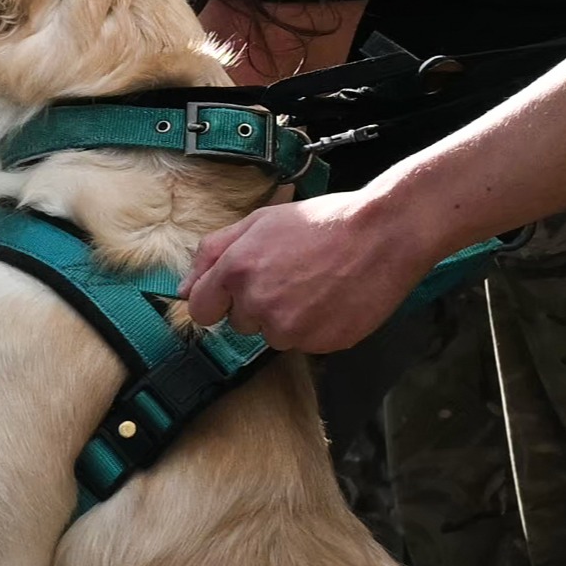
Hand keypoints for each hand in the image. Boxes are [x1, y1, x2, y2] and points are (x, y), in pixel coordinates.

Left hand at [182, 187, 442, 355]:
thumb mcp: (261, 221)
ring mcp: (291, 329)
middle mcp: (259, 305)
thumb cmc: (323, 222)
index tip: (234, 293)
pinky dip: (316, 326)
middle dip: (257, 305)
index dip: (217, 300)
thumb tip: (182, 289)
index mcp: (237, 271)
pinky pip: (306, 343)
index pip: (201, 310)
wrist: (383, 234)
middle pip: (239, 324)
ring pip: (274, 336)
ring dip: (289, 318)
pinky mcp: (321, 345)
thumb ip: (213, 252)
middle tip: (291, 275)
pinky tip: (334, 298)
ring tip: (317, 285)